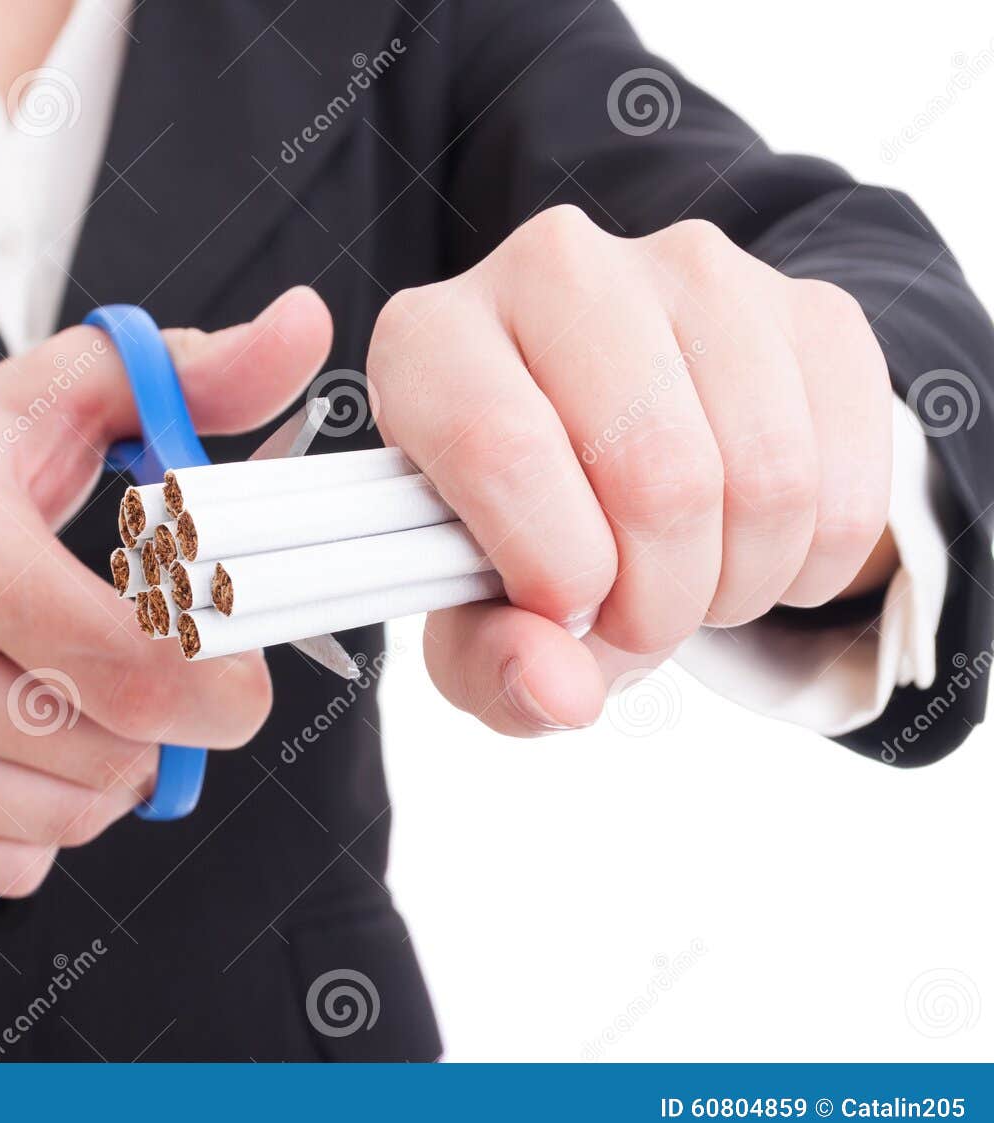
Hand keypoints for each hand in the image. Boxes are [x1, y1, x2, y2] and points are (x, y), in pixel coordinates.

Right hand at [0, 287, 331, 894]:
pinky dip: (47, 822)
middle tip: (161, 671)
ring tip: (83, 699)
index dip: (224, 682)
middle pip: (115, 756)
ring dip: (113, 772)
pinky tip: (25, 747)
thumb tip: (303, 327)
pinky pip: (11, 865)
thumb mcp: (53, 401)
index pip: (139, 667)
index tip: (237, 661)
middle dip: (172, 724)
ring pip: (70, 822)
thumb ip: (190, 373)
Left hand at [369, 206, 895, 735]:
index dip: (553, 572)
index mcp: (433, 338)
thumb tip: (562, 692)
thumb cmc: (519, 527)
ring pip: (765, 475)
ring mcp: (691, 273)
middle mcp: (555, 270)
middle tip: (633, 628)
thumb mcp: (471, 610)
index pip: (503, 449)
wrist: (619, 452)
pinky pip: (847, 472)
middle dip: (657, 603)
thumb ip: (488, 662)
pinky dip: (812, 561)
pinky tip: (755, 553)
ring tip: (688, 590)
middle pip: (655, 472)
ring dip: (737, 586)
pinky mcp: (806, 304)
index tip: (566, 615)